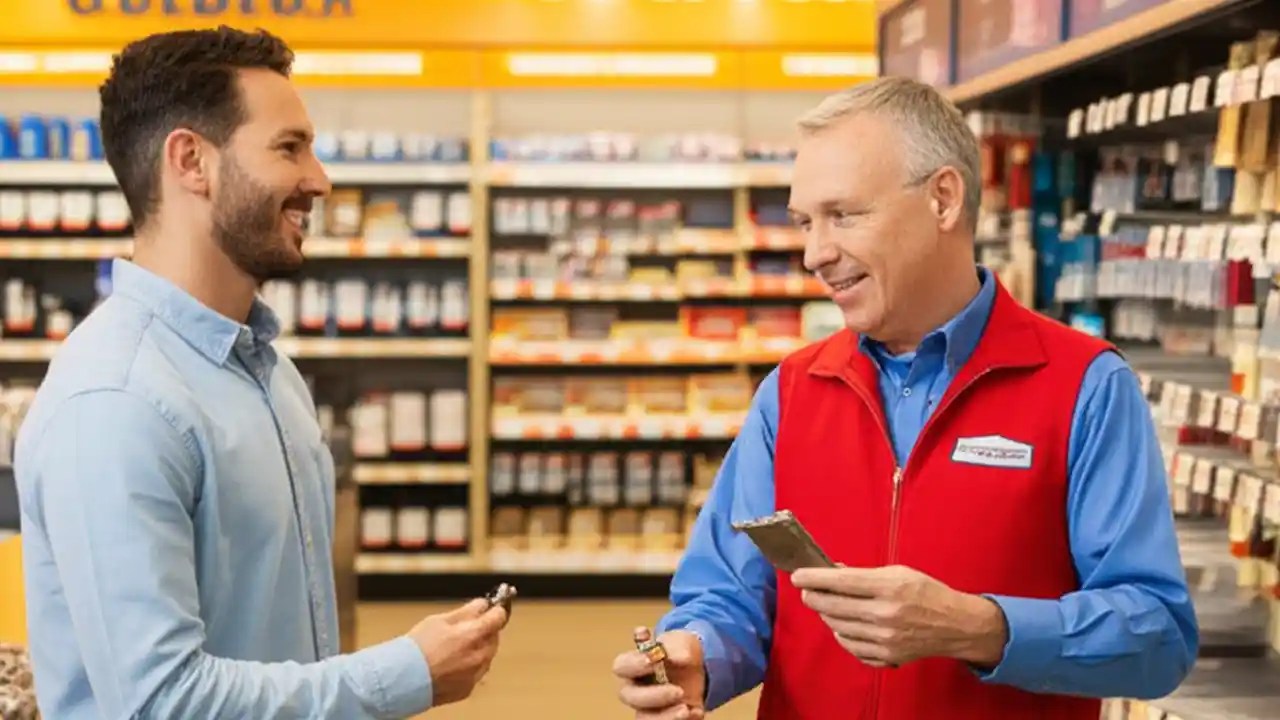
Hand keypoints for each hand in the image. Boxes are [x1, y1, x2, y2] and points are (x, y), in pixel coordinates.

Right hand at [408, 598, 507, 705]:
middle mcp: (479, 656)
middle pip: (493, 637)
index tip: (494, 608)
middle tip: (467, 628)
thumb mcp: (440, 620)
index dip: (496, 610)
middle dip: (485, 631)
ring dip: (477, 649)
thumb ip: (467, 611)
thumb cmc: (418, 647)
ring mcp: (475, 674)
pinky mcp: (467, 688)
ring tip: (454, 649)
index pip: (499, 618)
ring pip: (486, 656)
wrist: (403, 679)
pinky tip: (451, 665)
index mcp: (474, 635)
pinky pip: (475, 673)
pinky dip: (469, 667)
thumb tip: (483, 604)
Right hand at [612, 630, 706, 719]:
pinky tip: (696, 711)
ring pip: (644, 719)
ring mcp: (647, 707)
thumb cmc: (679, 652)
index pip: (622, 666)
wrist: (697, 669)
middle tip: (679, 691)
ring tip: (686, 710)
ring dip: (665, 717)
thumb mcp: (682, 643)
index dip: (635, 664)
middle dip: (654, 695)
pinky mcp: (663, 719)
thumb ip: (678, 648)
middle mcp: (635, 688)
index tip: (655, 659)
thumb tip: (680, 658)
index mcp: (633, 665)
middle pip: (630, 696)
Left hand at [791, 565, 1006, 668]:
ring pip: (838, 626)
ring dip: (827, 614)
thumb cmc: (926, 592)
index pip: (841, 581)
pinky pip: (850, 646)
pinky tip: (844, 626)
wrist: (955, 625)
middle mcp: (885, 614)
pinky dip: (842, 635)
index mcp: (890, 587)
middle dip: (813, 597)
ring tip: (827, 605)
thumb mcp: (898, 572)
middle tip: (806, 591)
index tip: (798, 576)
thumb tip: (832, 571)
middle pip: (833, 606)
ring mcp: (885, 639)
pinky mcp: (886, 657)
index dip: (814, 578)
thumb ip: (864, 574)